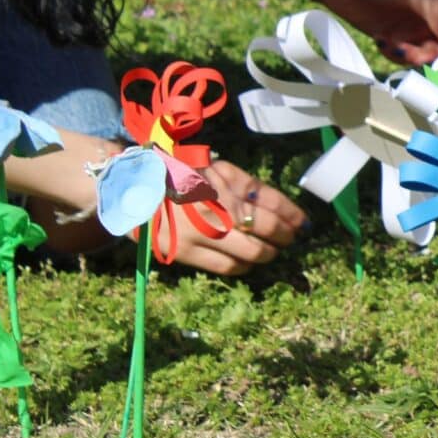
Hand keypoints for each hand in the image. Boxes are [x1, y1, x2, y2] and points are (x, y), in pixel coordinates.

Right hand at [170, 158, 307, 275]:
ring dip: (268, 254)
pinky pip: (227, 267)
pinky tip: (248, 262)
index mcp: (227, 184)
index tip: (302, 224)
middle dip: (285, 237)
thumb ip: (248, 186)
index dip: (294, 216)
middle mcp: (218, 208)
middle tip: (289, 239)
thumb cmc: (182, 176)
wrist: (135, 189)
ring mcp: (203, 233)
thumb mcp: (218, 170)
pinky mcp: (186, 252)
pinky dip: (244, 267)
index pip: (273, 202)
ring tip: (270, 251)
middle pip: (268, 230)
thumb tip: (284, 210)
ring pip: (252, 253)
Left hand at [313, 0, 437, 65]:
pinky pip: (405, 56)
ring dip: (411, 57)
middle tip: (410, 55)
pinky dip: (395, 54)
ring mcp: (414, 25)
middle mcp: (434, 13)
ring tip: (392, 46)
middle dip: (431, 55)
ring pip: (426, 54)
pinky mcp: (396, 35)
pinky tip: (380, 41)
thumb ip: (437, 15)